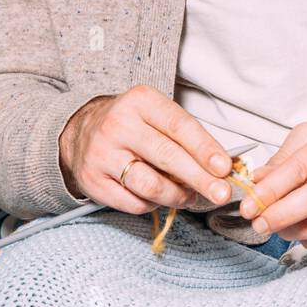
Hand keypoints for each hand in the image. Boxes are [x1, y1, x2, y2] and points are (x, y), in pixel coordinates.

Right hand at [57, 85, 235, 213]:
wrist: (82, 132)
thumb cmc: (133, 125)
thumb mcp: (157, 115)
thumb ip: (187, 137)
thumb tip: (221, 169)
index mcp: (140, 101)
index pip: (179, 126)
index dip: (205, 149)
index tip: (225, 168)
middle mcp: (118, 125)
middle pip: (167, 156)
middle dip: (200, 178)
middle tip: (221, 194)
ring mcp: (102, 154)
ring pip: (150, 185)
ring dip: (177, 196)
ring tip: (189, 196)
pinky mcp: (93, 181)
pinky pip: (133, 203)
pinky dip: (153, 204)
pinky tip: (158, 197)